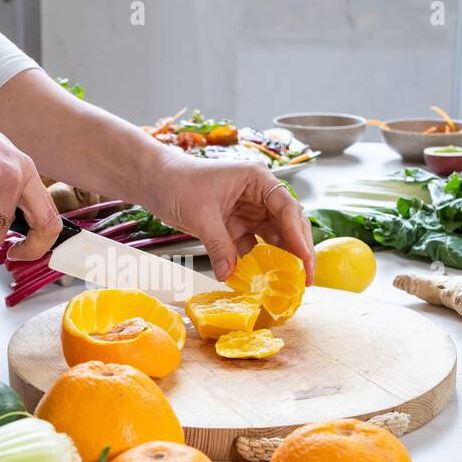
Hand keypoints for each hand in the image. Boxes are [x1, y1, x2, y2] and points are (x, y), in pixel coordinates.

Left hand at [140, 150, 315, 282]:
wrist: (156, 181)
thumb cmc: (178, 183)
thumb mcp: (201, 214)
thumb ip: (218, 245)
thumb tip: (229, 274)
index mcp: (257, 180)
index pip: (287, 208)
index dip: (298, 236)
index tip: (304, 260)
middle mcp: (258, 194)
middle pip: (287, 224)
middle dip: (298, 250)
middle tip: (305, 277)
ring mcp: (248, 210)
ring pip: (273, 237)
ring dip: (280, 258)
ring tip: (290, 282)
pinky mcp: (236, 225)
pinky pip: (253, 246)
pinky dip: (257, 261)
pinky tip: (262, 278)